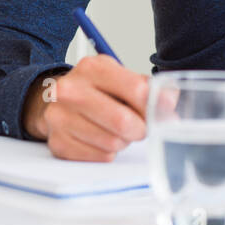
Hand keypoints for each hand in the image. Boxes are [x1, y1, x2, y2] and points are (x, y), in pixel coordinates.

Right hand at [22, 55, 149, 161]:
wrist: (55, 100)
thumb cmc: (95, 90)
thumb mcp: (120, 77)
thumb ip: (148, 88)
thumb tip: (168, 101)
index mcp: (92, 68)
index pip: (137, 90)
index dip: (154, 106)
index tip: (159, 113)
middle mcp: (71, 90)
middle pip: (123, 121)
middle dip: (139, 129)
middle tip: (139, 127)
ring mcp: (60, 117)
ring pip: (112, 142)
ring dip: (123, 141)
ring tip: (116, 131)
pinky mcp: (57, 142)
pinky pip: (100, 157)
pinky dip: (108, 152)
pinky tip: (101, 139)